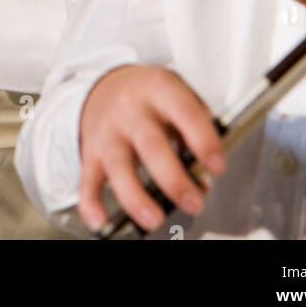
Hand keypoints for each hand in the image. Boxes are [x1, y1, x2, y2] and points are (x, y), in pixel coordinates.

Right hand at [78, 65, 224, 232]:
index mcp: (159, 89)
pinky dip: (91, 203)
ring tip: (155, 219)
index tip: (217, 166)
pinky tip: (101, 222)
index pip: (184, 112)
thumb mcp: (178, 94)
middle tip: (194, 203)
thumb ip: (195, 131)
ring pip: (118, 165)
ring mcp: (108, 131)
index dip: (203, 140)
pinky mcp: (91, 151)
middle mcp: (131, 109)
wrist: (107, 85)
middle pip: (151, 144)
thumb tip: (203, 178)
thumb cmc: (151, 97)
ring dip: (136, 197)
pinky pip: (88, 179)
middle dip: (173, 179)